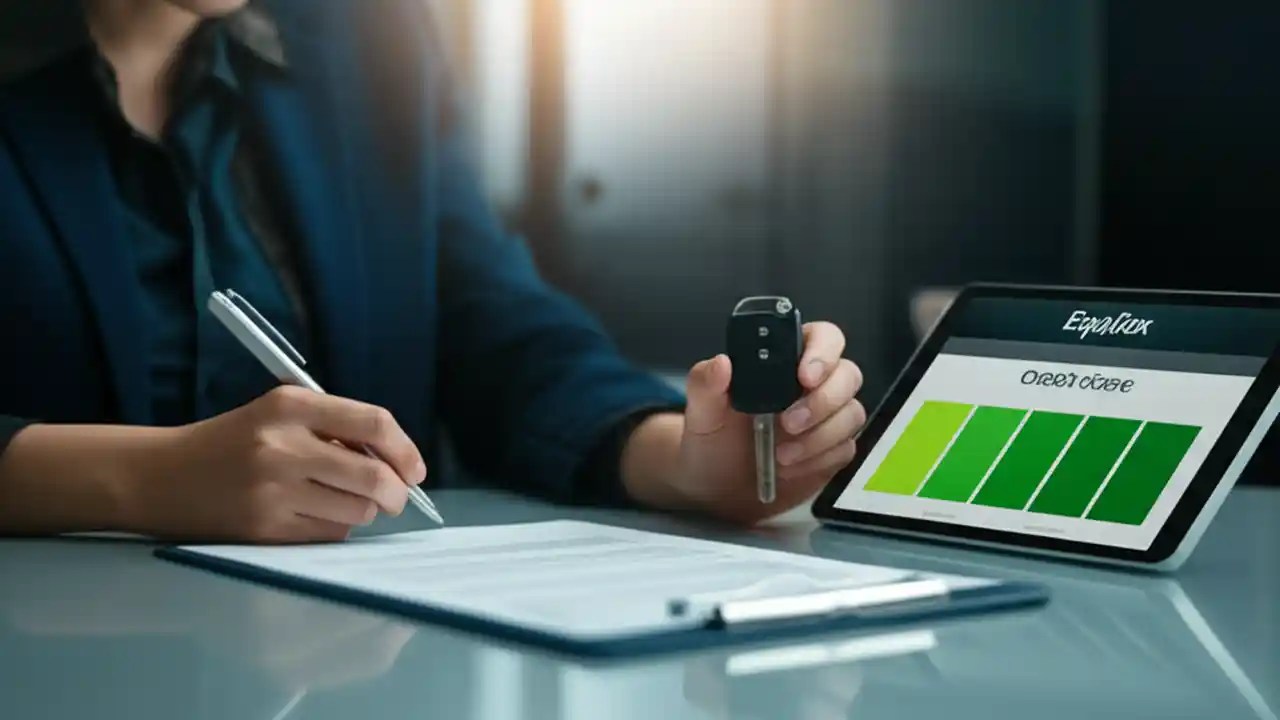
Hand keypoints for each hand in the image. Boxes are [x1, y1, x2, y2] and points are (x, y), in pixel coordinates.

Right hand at [131, 386, 426, 542]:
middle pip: (374, 477)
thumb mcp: (278, 415)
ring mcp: (273, 490)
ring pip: (357, 511)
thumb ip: (335, 428)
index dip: (405, 450)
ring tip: (335, 500)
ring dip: (361, 511)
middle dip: (396, 494)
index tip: (416, 470)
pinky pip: (329, 534)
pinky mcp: (264, 528)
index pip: (373, 424)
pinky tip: (308, 515)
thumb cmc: (231, 443)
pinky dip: (334, 528)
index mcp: (290, 406)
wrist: (160, 476)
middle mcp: (283, 445)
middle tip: (395, 499)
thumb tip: (398, 462)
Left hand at [625, 322, 864, 524]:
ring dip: (821, 435)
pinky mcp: (834, 448)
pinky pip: (845, 448)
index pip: (822, 337)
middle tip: (788, 423)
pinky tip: (789, 468)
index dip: (822, 352)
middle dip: (824, 400)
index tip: (805, 376)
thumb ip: (705, 385)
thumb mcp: (701, 413)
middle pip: (848, 374)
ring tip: (782, 455)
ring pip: (852, 412)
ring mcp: (827, 416)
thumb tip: (721, 363)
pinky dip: (819, 459)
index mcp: (784, 360)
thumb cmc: (712, 441)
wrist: (718, 489)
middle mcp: (812, 384)